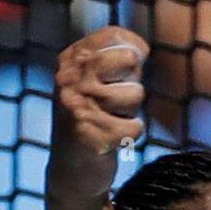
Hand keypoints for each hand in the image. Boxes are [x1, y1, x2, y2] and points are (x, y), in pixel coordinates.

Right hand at [50, 26, 147, 199]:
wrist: (71, 172)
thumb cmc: (93, 119)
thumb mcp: (92, 81)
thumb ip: (113, 59)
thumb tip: (141, 50)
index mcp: (71, 59)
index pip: (116, 37)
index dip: (134, 52)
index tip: (127, 70)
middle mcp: (69, 78)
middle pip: (129, 60)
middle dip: (133, 84)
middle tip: (116, 104)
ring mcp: (77, 106)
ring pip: (136, 94)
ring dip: (131, 112)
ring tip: (110, 121)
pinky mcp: (90, 135)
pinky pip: (136, 126)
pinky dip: (130, 136)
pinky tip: (112, 140)